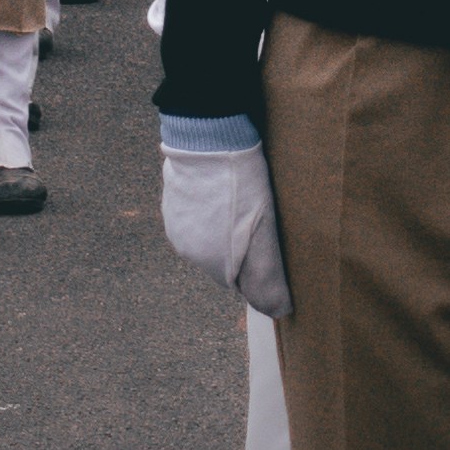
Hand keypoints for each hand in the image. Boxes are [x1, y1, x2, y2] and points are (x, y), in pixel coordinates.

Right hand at [159, 137, 290, 317]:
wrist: (207, 139)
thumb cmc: (242, 183)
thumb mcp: (264, 230)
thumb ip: (267, 276)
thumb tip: (278, 310)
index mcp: (213, 262)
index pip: (240, 282)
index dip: (257, 264)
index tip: (268, 241)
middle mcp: (189, 251)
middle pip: (223, 262)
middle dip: (240, 248)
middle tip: (258, 217)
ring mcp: (176, 226)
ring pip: (208, 240)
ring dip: (224, 230)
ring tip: (240, 201)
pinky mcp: (171, 204)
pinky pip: (195, 220)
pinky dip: (210, 213)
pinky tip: (222, 192)